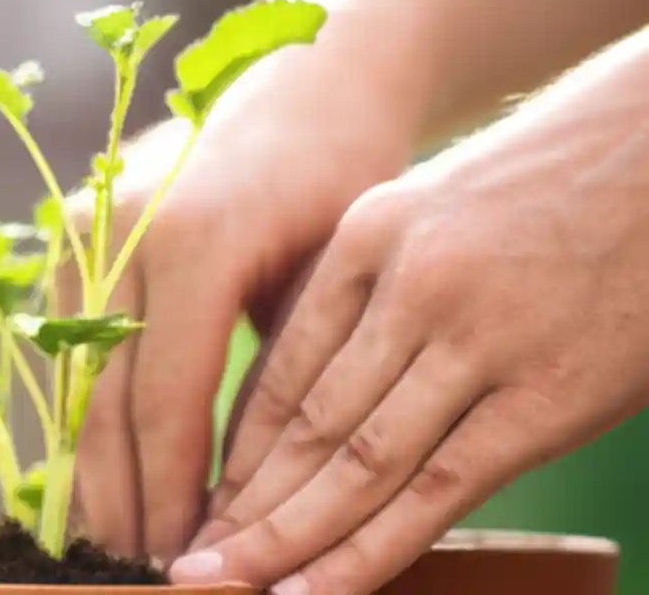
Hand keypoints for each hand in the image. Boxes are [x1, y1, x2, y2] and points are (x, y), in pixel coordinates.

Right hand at [70, 17, 426, 560]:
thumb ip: (277, 383)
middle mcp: (118, 232)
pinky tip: (104, 469)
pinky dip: (88, 415)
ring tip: (114, 539)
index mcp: (193, 238)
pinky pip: (73, 348)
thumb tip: (244, 498)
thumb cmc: (340, 179)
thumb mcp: (327, 282)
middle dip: (123, 494)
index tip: (184, 558)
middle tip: (136, 571)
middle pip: (106, 397)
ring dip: (93, 466)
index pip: (168, 399)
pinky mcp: (71, 237)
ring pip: (77, 379)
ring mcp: (84, 230)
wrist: (308, 86)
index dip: (172, 490)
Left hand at [174, 31, 648, 592]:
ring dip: (291, 538)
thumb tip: (312, 394)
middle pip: (305, 424)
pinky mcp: (549, 393)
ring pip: (361, 463)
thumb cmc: (544, 184)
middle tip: (190, 569)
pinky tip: (322, 588)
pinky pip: (444, 488)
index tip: (198, 505)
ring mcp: (479, 340)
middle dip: (243, 508)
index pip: (280, 371)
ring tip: (234, 587)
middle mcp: (411, 286)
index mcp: (369, 237)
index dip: (235, 452)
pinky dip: (375, 548)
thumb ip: (370, 292)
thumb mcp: (431, 210)